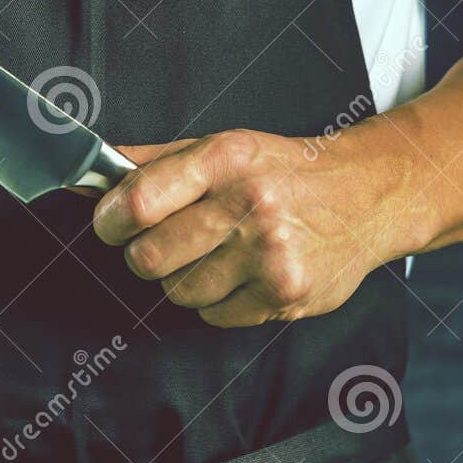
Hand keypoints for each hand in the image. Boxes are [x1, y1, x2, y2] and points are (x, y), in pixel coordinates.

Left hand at [92, 128, 417, 327]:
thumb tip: (92, 173)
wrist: (370, 195)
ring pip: (179, 292)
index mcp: (226, 160)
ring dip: (186, 279)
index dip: (110, 221)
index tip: (111, 224)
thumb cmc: (286, 170)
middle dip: (145, 256)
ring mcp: (271, 254)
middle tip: (167, 243)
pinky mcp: (286, 296)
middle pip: (149, 258)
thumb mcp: (223, 146)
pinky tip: (245, 273)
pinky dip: (219, 302)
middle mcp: (250, 205)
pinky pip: (214, 316)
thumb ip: (155, 161)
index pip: (138, 201)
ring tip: (220, 253)